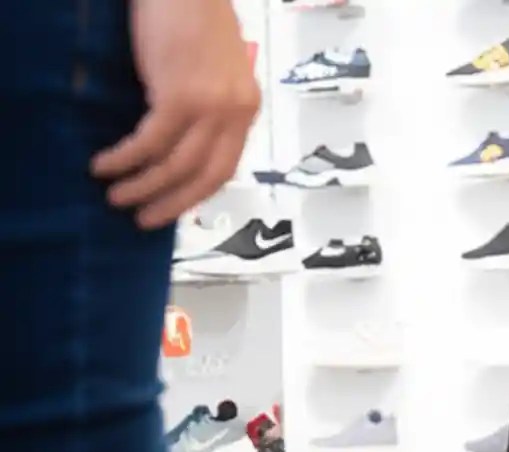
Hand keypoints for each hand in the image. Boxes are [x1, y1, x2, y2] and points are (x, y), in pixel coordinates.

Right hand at [92, 0, 260, 228]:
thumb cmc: (192, 16)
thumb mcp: (213, 68)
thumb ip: (206, 102)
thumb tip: (180, 140)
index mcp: (247, 106)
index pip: (228, 164)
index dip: (198, 192)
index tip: (175, 208)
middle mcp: (236, 111)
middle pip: (207, 175)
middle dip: (173, 203)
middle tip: (144, 219)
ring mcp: (211, 106)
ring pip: (177, 165)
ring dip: (143, 186)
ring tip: (117, 196)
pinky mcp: (181, 96)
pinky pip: (151, 142)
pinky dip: (126, 159)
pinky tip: (106, 165)